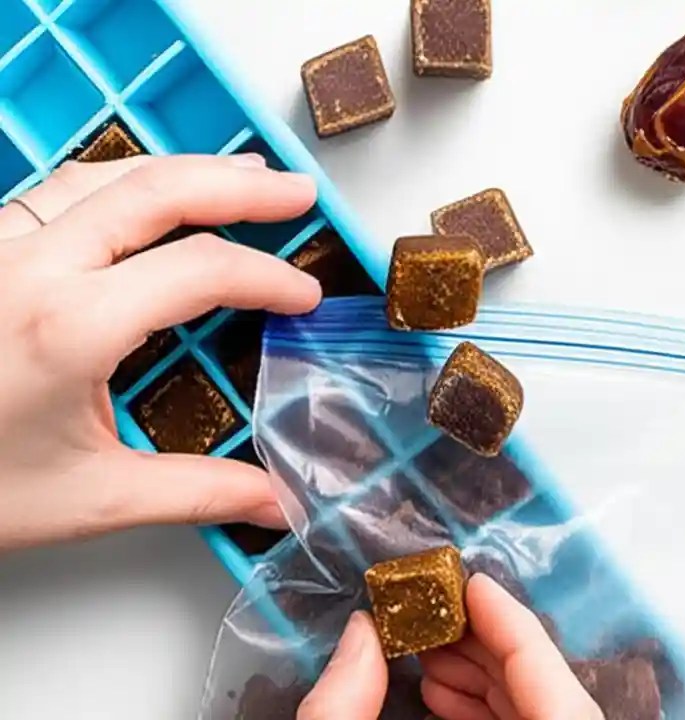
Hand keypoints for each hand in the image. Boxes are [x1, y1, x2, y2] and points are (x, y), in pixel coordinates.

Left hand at [0, 155, 321, 551]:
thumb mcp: (89, 499)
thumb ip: (196, 493)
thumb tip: (273, 500)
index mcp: (69, 325)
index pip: (200, 269)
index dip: (267, 277)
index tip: (304, 297)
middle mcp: (30, 268)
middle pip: (155, 191)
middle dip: (237, 185)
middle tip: (294, 192)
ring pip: (103, 175)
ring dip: (181, 169)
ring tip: (238, 176)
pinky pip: (59, 190)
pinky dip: (120, 180)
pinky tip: (145, 191)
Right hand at [298, 574, 602, 719]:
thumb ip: (344, 708)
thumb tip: (359, 634)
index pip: (555, 688)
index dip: (515, 629)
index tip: (478, 585)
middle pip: (550, 697)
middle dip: (490, 648)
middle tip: (440, 610)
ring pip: (536, 716)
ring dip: (484, 680)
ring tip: (428, 650)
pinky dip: (485, 712)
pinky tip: (440, 692)